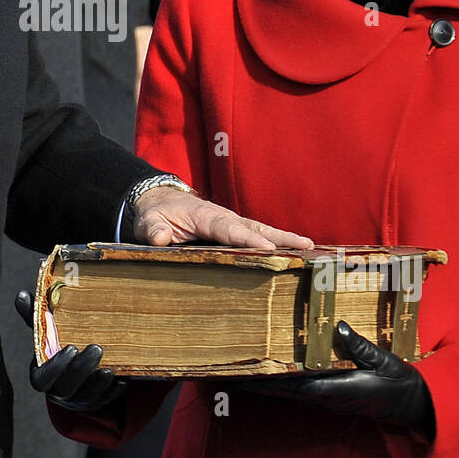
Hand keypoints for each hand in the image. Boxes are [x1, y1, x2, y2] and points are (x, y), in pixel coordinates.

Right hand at [15, 290, 124, 412]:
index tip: (71, 348)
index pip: (43, 378)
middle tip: (97, 348)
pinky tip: (122, 378)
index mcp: (42, 375)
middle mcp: (58, 391)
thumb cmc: (56, 348)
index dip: (56, 366)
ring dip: (98, 384)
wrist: (74, 370)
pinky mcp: (96, 402)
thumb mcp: (45, 334)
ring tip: (110, 369)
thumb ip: (35, 317)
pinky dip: (113, 391)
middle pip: (67, 387)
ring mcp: (77, 399)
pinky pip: (105, 400)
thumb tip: (21, 295)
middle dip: (82, 369)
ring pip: (87, 397)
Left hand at [132, 186, 312, 250]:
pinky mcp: (235, 231)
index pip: (229, 229)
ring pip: (262, 231)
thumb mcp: (148, 221)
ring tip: (311, 250)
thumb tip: (161, 237)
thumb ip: (152, 229)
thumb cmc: (156, 214)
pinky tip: (296, 255)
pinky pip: (258, 236)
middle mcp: (224, 218)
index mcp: (205, 216)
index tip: (267, 247)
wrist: (162, 202)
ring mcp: (232, 224)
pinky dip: (278, 244)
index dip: (248, 238)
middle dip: (280, 237)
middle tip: (306, 246)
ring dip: (285, 240)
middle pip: (255, 227)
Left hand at [246, 320, 434, 439]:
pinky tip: (273, 370)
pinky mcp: (331, 392)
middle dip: (258, 382)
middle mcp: (326, 395)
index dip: (269, 380)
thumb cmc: (398, 383)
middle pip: (284, 389)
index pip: (294, 385)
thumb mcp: (382, 360)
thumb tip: (340, 326)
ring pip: (289, 389)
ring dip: (267, 381)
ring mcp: (327, 395)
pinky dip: (283, 380)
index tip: (246, 374)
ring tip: (244, 369)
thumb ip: (360, 345)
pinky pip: (301, 386)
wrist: (412, 403)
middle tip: (232, 371)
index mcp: (335, 389)